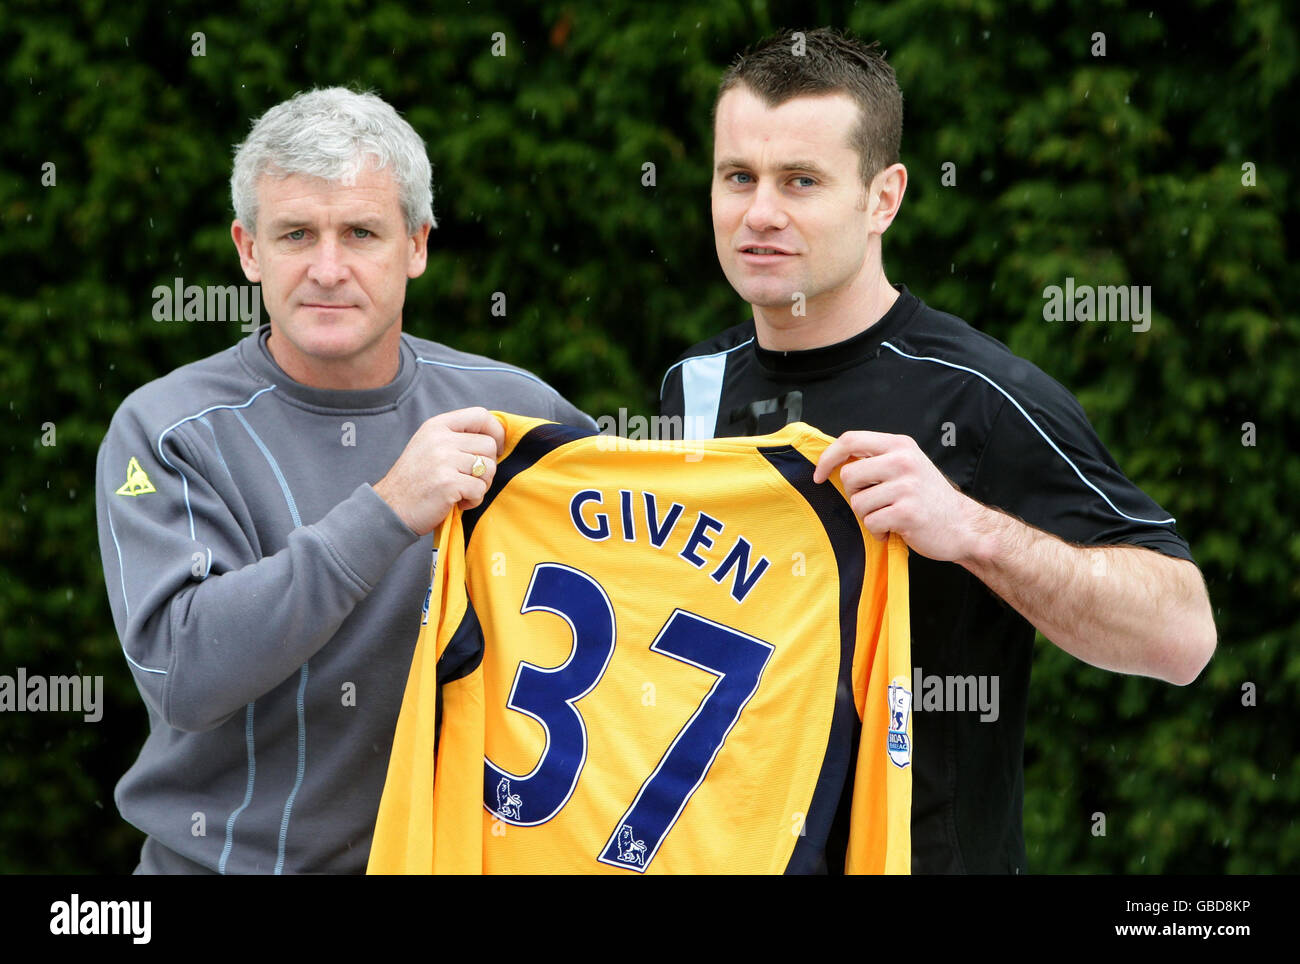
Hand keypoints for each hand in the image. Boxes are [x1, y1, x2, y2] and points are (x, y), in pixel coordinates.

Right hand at [373, 407, 505, 535]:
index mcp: (437, 426)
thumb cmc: (415, 482)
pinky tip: (456, 503)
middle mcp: (440, 439)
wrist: (390, 509)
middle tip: (469, 481)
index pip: (480, 415)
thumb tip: (494, 438)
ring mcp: (443, 460)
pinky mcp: (448, 483)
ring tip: (461, 492)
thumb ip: (456, 438)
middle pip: (489, 446)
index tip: (494, 451)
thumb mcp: (429, 446)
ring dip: (481, 485)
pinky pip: (480, 489)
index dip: (495, 432)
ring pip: (489, 468)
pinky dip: (473, 501)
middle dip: (487, 467)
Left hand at [813, 430, 985, 562]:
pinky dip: (877, 531)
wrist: (963, 525)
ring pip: (857, 503)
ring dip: (868, 516)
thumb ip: (877, 460)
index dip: (828, 457)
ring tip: (889, 516)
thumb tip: (834, 462)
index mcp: (900, 446)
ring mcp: (906, 486)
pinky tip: (894, 529)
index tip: (819, 475)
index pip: (851, 440)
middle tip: (876, 503)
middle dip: (855, 495)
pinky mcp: (907, 512)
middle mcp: (903, 461)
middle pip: (848, 476)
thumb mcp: (907, 466)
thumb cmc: (928, 499)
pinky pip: (870, 522)